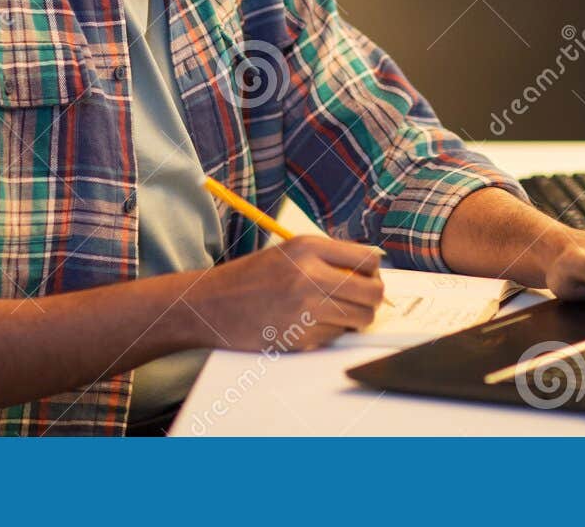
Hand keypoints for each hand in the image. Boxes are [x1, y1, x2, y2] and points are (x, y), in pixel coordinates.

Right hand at [187, 234, 385, 351]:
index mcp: (308, 248)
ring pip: (360, 318)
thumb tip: (371, 271)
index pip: (368, 259)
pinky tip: (308, 324)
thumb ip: (328, 257)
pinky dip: (329, 333)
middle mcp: (310, 276)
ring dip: (355, 318)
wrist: (210, 305)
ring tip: (335, 312)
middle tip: (362, 300)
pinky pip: (335, 336)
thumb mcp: (289, 252)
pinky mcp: (300, 337)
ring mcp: (306, 309)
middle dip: (373, 299)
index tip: (368, 276)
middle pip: (373, 292)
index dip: (374, 271)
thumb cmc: (250, 277)